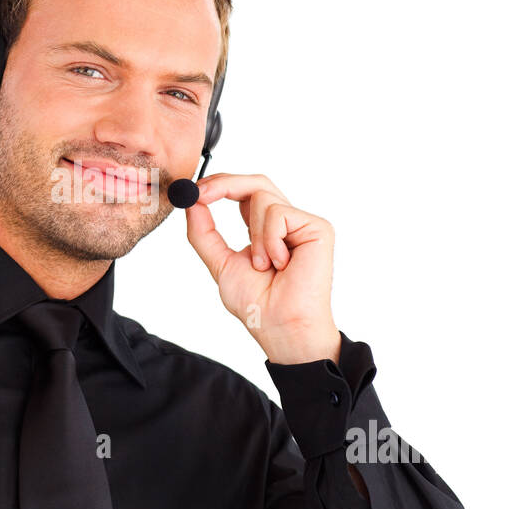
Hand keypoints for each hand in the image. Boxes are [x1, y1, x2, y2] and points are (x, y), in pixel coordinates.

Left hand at [183, 172, 341, 364]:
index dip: (219, 186)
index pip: (243, 193)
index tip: (194, 192)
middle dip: (225, 184)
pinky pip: (279, 213)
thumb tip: (191, 203)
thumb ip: (204, 233)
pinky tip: (281, 264)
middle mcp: (285, 223)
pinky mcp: (317, 228)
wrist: (279, 325)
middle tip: (201, 194)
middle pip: (256, 182)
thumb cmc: (257, 304)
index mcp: (264, 230)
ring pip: (263, 196)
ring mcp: (302, 224)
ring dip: (254, 235)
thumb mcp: (220, 263)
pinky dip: (269, 240)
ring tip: (263, 265)